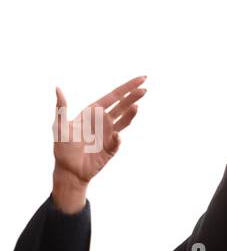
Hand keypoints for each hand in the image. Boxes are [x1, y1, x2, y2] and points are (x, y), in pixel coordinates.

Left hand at [51, 78, 147, 213]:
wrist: (69, 171)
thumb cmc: (62, 149)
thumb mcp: (59, 127)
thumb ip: (61, 107)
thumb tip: (57, 88)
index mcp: (93, 113)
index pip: (113, 96)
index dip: (127, 87)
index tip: (141, 79)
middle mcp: (104, 121)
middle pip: (122, 106)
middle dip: (133, 97)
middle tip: (144, 89)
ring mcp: (109, 133)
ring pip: (124, 120)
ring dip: (130, 114)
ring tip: (137, 106)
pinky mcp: (112, 147)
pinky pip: (117, 140)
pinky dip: (118, 137)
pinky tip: (116, 135)